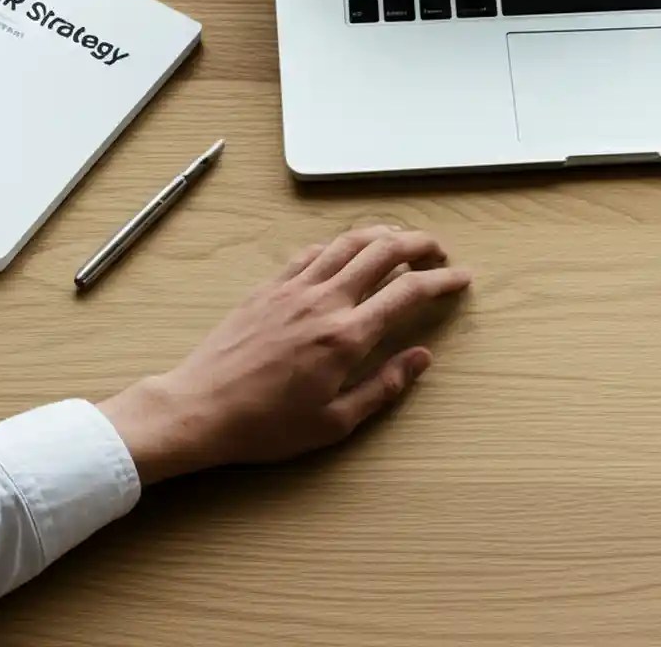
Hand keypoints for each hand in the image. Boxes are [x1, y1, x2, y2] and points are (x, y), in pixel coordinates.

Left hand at [98, 226, 472, 484]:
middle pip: (384, 250)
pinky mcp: (268, 287)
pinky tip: (348, 254)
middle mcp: (324, 301)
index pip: (408, 292)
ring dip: (383, 235)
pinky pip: (313, 251)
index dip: (443, 280)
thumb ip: (384, 386)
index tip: (462, 279)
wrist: (198, 409)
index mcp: (346, 336)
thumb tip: (421, 358)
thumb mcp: (335, 423)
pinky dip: (341, 245)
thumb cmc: (266, 426)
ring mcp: (293, 288)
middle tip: (439, 254)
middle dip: (420, 244)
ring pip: (348, 241)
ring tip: (402, 243)